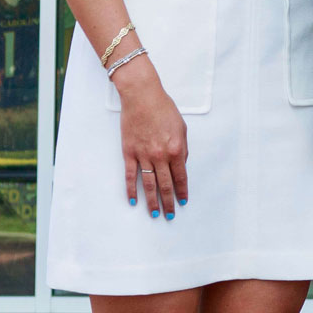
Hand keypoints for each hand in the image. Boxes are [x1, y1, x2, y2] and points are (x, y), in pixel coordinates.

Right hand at [112, 55, 188, 218]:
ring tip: (155, 214)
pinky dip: (132, 190)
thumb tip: (181, 164)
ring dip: (152, 201)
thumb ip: (182, 148)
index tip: (183, 201)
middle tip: (170, 215)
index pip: (180, 177)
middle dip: (168, 202)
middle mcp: (160, 155)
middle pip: (165, 185)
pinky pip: (131, 176)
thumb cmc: (163, 109)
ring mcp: (143, 155)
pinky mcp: (129, 153)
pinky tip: (134, 200)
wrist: (142, 96)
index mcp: (176, 149)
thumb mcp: (181, 128)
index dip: (182, 191)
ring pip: (149, 184)